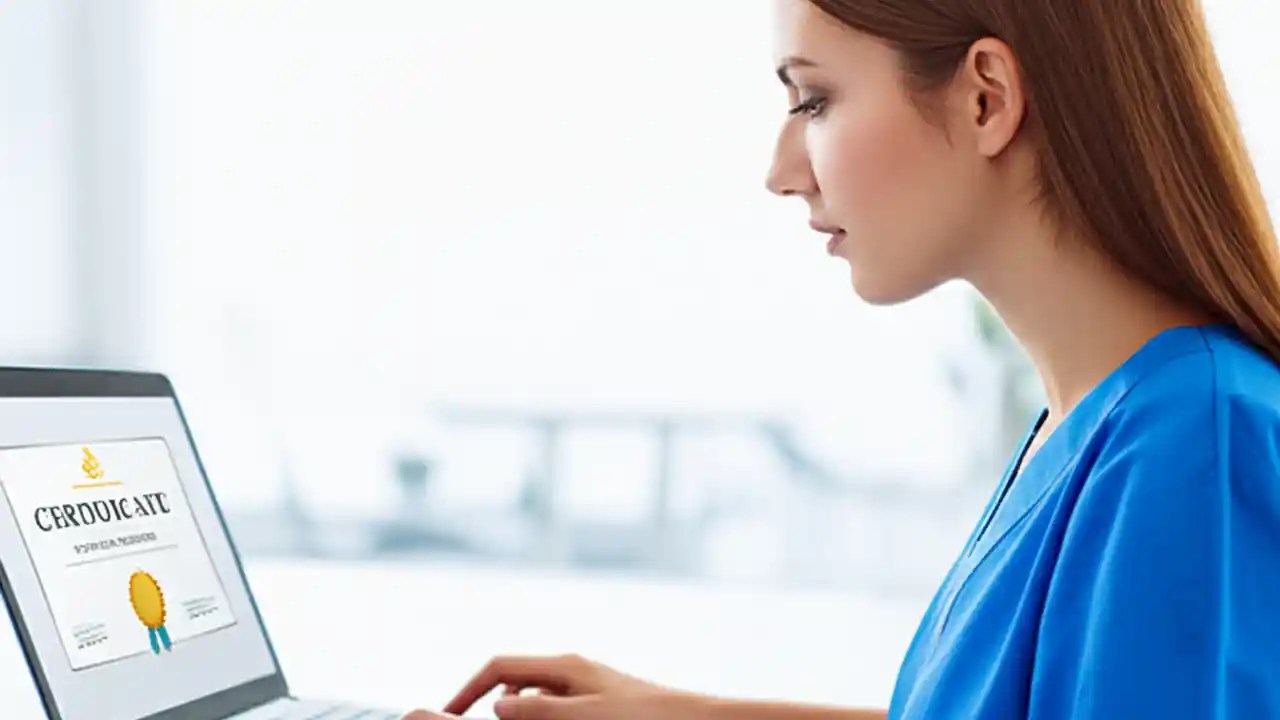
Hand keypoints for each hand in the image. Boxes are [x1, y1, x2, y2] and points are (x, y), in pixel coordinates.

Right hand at [402, 653, 705, 719]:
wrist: (695, 719)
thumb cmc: (644, 717)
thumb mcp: (586, 716)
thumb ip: (540, 710)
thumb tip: (498, 705)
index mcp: (564, 666)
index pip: (499, 667)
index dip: (467, 689)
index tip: (448, 715)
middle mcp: (571, 669)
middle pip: (513, 680)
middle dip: (490, 706)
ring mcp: (585, 684)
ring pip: (534, 696)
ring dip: (517, 715)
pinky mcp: (598, 701)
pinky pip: (555, 706)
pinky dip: (540, 718)